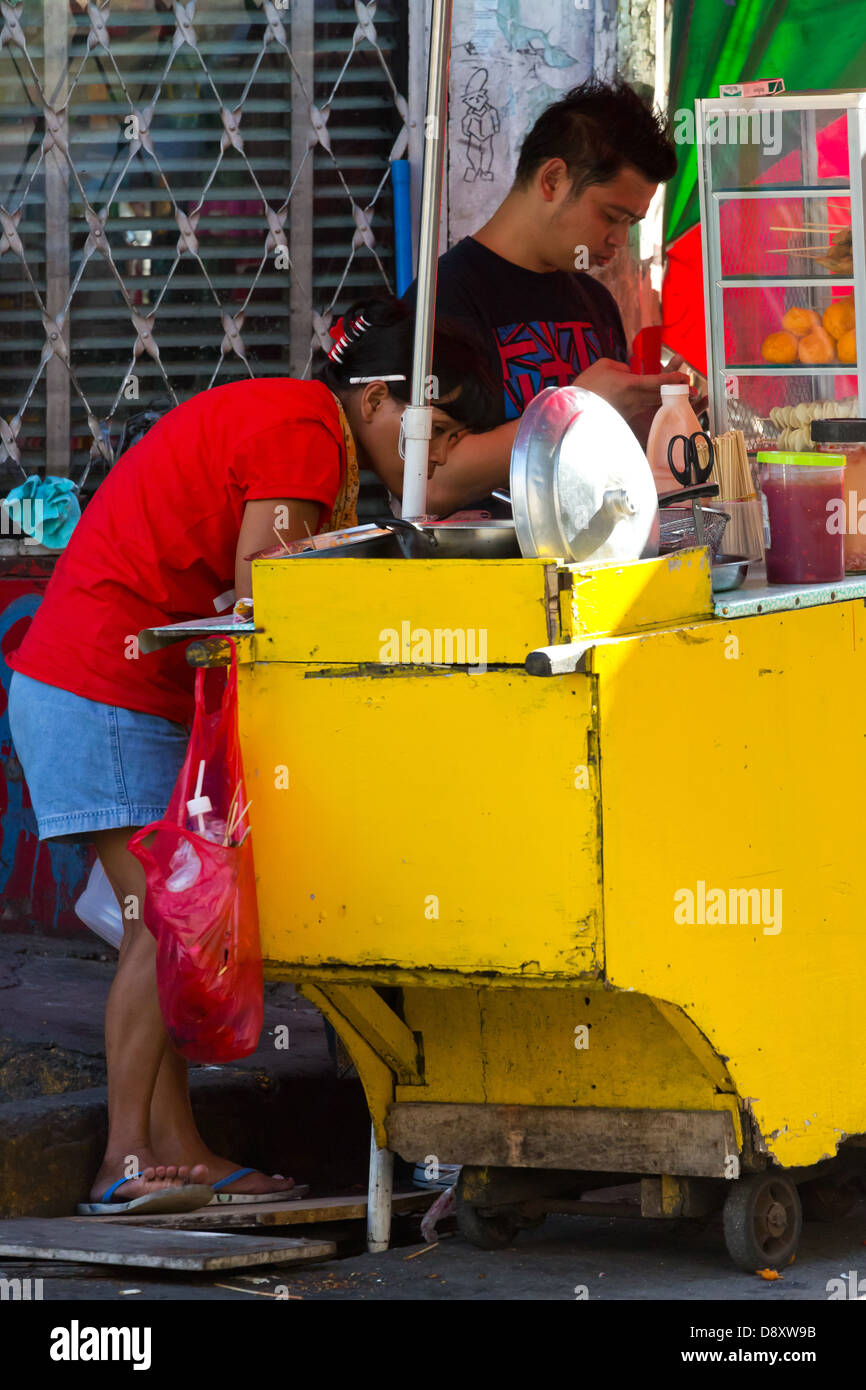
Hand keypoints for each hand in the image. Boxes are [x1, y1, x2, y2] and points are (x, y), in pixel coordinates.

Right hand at [572, 358, 690, 421]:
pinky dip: (651, 405)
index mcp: (630, 385)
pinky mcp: (624, 418)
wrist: (571, 409)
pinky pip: (641, 409)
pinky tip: (658, 402)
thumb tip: (630, 371)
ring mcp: (629, 411)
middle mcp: (633, 400)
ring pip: (652, 403)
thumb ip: (622, 366)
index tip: (685, 377)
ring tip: (680, 395)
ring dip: (666, 399)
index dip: (673, 379)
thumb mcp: (604, 365)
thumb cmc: (586, 385)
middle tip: (693, 389)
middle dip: (677, 392)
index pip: (658, 381)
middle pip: (660, 395)